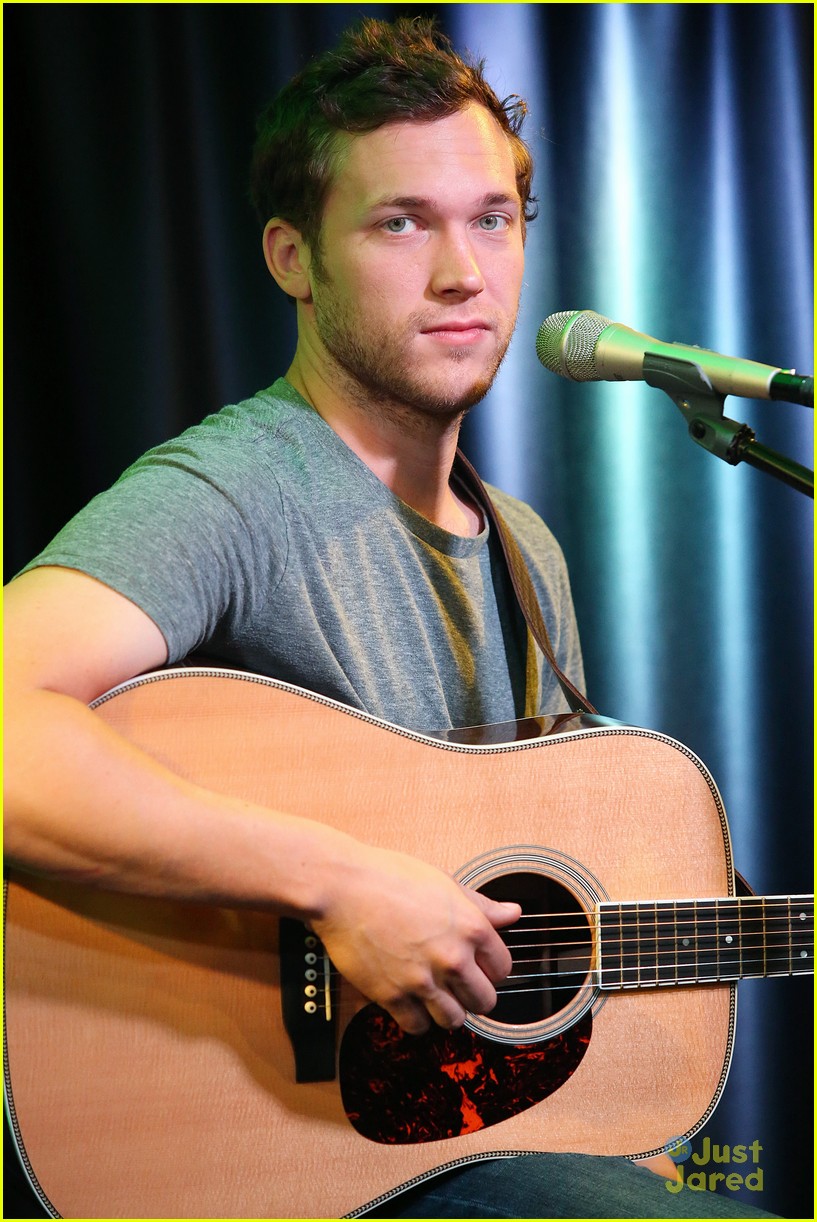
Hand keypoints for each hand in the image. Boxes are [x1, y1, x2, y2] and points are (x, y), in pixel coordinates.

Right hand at [311, 844, 520, 1034]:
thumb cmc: (389, 877)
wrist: (342, 888)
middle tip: (457, 985)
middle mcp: (452, 958)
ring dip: (446, 1011)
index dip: (490, 968)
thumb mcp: (444, 883)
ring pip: (453, 1021)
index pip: (502, 969)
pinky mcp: (392, 995)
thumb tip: (513, 913)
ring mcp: (422, 980)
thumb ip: (481, 905)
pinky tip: (410, 1002)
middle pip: (484, 1001)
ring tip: (434, 995)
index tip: (477, 967)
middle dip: (473, 995)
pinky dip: (416, 1020)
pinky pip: (417, 1027)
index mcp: (471, 927)